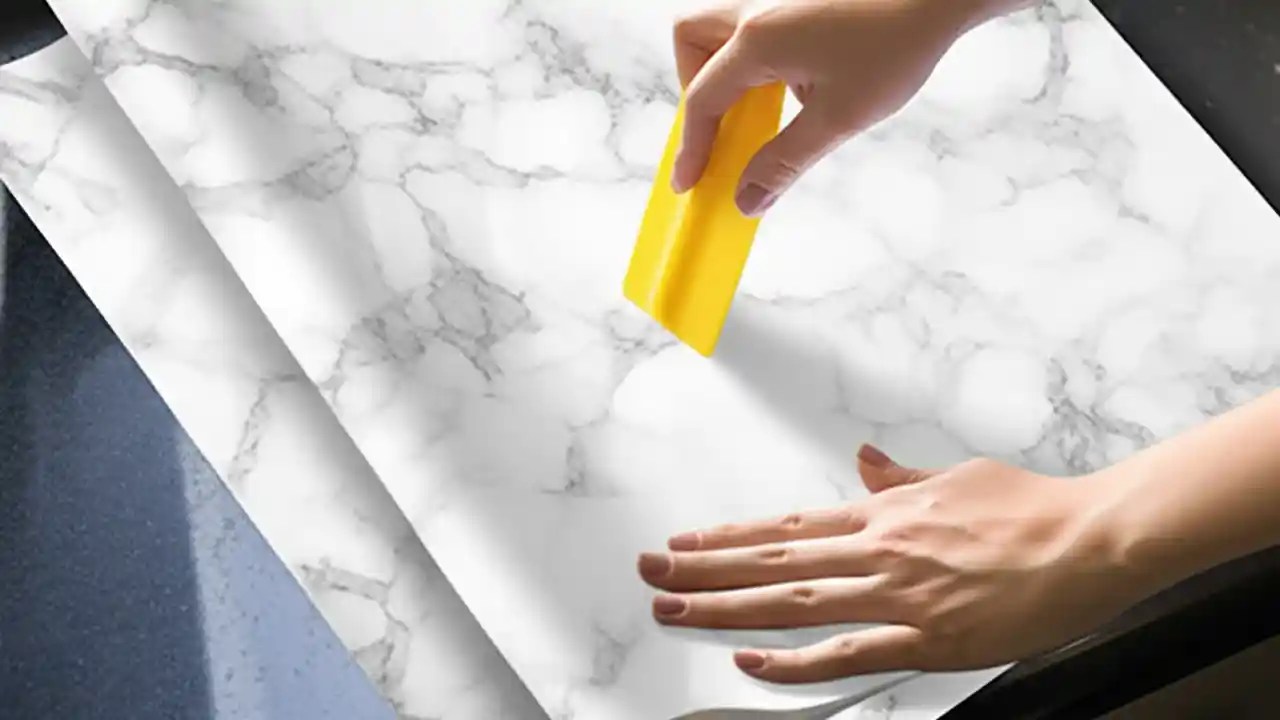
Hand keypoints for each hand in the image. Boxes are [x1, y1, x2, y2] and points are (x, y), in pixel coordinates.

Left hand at [637, 445, 1142, 683]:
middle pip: (771, 559)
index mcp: (883, 513)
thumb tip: (864, 462)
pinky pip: (846, 652)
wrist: (1088, 538)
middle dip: (702, 567)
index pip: (786, 525)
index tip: (686, 540)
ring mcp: (896, 594)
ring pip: (791, 600)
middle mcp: (877, 550)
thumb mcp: (955, 477)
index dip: (729, 535)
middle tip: (650, 571)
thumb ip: (901, 478)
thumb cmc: (1029, 507)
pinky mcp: (926, 638)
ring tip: (673, 608)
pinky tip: (750, 660)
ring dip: (725, 606)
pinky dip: (793, 660)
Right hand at [672, 0, 1006, 215]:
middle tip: (725, 124)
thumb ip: (784, 161)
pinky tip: (803, 74)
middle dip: (695, 87)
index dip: (691, 147)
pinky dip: (758, 52)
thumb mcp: (839, 117)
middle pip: (692, 41)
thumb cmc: (897, 43)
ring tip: (766, 103)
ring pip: (719, 25)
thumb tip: (746, 199)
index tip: (688, 182)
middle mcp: (756, 6)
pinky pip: (754, 20)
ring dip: (726, 67)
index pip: (702, 99)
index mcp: (757, 38)